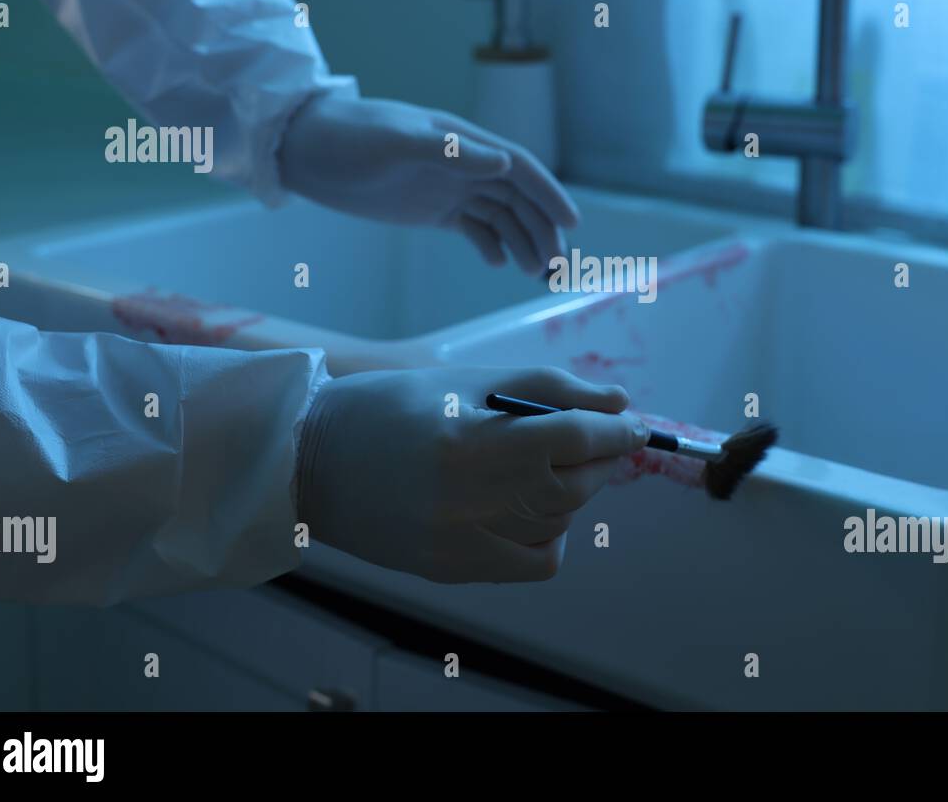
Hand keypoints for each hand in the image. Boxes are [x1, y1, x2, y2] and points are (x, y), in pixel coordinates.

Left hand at [278, 93, 576, 273]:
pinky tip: (499, 264)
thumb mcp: (397, 141)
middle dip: (542, 230)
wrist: (304, 148)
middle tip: (556, 269)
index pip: (520, 168)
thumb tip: (505, 165)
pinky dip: (491, 246)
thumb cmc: (348, 136)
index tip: (573, 223)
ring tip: (536, 276)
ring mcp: (449, 188)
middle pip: (518, 198)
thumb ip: (451, 152)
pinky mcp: (432, 210)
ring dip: (523, 243)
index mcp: (463, 142)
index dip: (549, 194)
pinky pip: (474, 228)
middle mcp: (464, 164)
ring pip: (501, 217)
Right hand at [296, 367, 647, 582]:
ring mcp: (463, 538)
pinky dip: (551, 536)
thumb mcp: (467, 380)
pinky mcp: (454, 567)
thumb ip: (546, 388)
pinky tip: (531, 510)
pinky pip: (536, 561)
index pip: (576, 436)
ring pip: (559, 521)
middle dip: (600, 459)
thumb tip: (616, 404)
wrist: (313, 459)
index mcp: (474, 437)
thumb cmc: (393, 407)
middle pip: (575, 482)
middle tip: (598, 443)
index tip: (635, 427)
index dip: (617, 431)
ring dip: (572, 493)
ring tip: (549, 468)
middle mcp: (472, 494)